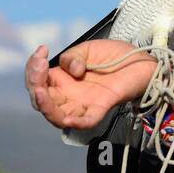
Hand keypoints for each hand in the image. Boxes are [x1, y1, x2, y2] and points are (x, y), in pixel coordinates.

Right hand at [25, 39, 156, 130]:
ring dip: (46, 106)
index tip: (43, 49)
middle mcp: (68, 95)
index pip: (36, 81)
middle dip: (34, 84)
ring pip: (57, 116)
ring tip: (41, 91)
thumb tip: (73, 71)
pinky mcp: (101, 108)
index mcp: (61, 80)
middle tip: (40, 66)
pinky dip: (76, 123)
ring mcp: (83, 103)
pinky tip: (67, 118)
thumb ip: (73, 56)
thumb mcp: (87, 49)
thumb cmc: (112, 55)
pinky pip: (86, 122)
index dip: (33, 68)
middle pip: (41, 101)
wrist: (140, 60)